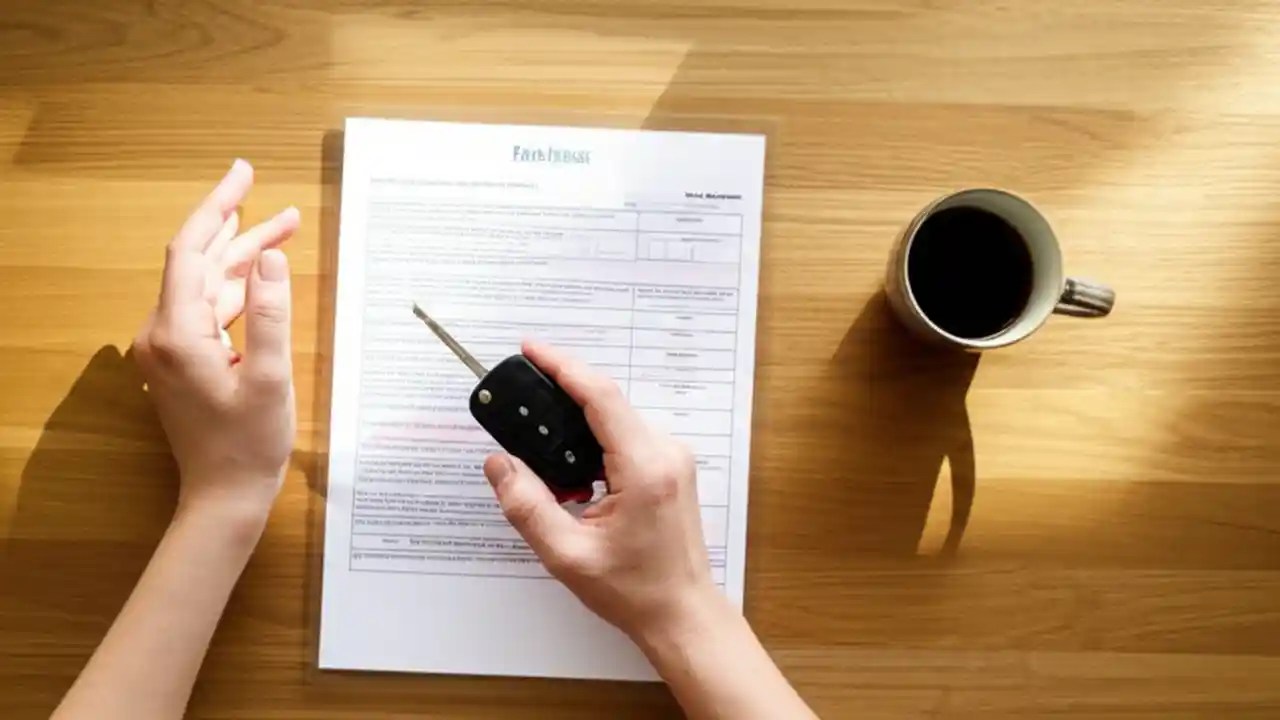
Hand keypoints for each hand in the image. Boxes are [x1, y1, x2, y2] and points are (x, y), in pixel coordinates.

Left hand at [132, 160, 299, 522]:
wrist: (224, 496)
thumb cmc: (249, 443)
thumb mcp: (271, 376)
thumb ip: (272, 313)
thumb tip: (272, 258)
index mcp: (178, 333)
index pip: (192, 251)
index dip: (219, 208)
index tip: (244, 174)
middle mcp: (163, 334)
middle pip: (202, 264)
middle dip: (243, 231)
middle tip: (283, 206)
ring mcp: (170, 349)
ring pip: (209, 287)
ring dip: (246, 261)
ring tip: (287, 232)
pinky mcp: (183, 362)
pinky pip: (210, 311)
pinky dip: (239, 291)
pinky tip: (264, 279)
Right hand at [483, 341, 721, 643]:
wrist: (681, 613)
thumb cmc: (634, 590)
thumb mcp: (566, 554)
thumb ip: (526, 505)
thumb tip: (498, 464)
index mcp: (644, 468)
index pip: (600, 396)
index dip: (562, 366)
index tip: (530, 349)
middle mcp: (665, 453)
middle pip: (606, 402)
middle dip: (560, 396)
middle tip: (519, 402)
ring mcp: (672, 458)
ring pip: (614, 419)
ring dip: (577, 426)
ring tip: (543, 456)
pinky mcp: (671, 467)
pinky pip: (626, 436)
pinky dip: (595, 443)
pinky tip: (573, 475)